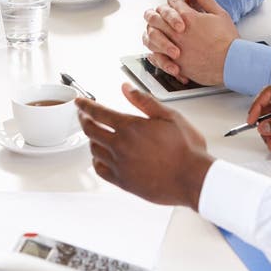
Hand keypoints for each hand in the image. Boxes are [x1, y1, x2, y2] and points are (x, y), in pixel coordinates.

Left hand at [76, 84, 213, 208]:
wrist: (192, 178)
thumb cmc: (186, 148)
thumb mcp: (169, 115)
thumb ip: (144, 101)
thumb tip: (126, 88)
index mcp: (130, 127)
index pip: (98, 113)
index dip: (85, 105)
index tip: (79, 102)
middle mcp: (120, 146)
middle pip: (91, 130)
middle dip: (84, 119)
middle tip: (83, 115)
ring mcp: (120, 165)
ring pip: (94, 150)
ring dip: (91, 139)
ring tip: (95, 134)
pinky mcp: (123, 182)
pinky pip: (100, 170)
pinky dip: (96, 161)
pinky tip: (100, 157)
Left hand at [142, 0, 238, 84]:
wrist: (232, 63)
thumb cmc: (227, 40)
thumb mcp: (218, 12)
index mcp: (188, 18)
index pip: (172, 1)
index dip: (173, 0)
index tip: (175, 2)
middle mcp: (178, 33)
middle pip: (158, 17)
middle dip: (159, 13)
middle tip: (160, 14)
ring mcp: (176, 49)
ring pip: (153, 37)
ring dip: (153, 32)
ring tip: (156, 31)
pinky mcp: (176, 64)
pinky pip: (157, 57)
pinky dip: (154, 53)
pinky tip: (155, 51)